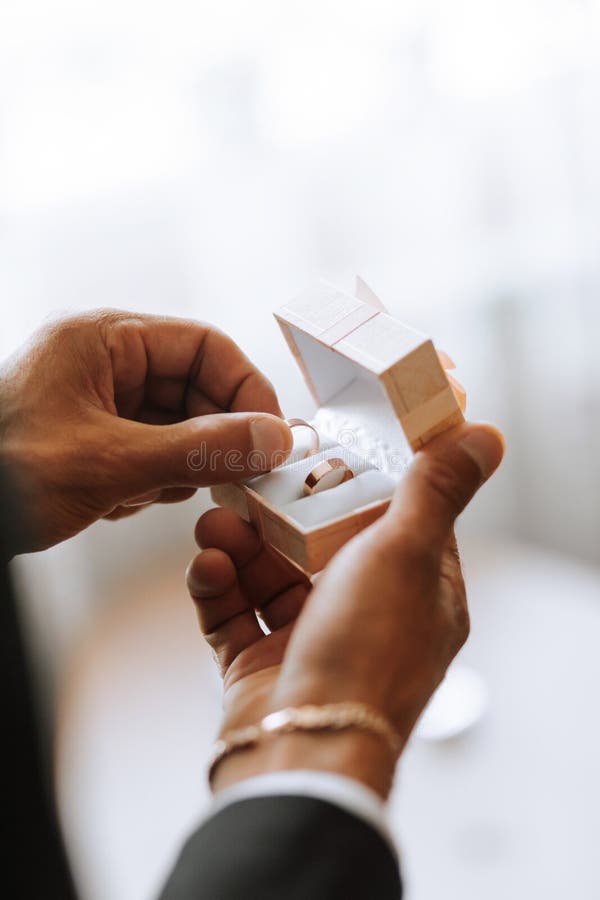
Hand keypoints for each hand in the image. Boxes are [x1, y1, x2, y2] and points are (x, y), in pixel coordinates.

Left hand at [0, 310, 291, 551]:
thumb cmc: (0, 474)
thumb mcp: (111, 462)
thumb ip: (200, 450)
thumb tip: (273, 439)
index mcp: (103, 340)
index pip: (204, 346)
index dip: (246, 389)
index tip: (272, 437)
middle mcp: (103, 365)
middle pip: (194, 388)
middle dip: (215, 436)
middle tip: (240, 478)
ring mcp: (96, 405)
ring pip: (176, 427)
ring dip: (182, 466)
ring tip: (155, 492)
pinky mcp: (91, 443)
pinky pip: (150, 454)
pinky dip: (152, 483)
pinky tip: (123, 502)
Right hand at [187, 422, 503, 797]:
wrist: (304, 752)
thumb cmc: (366, 653)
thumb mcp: (407, 553)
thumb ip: (435, 490)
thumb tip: (485, 437)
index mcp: (418, 597)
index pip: (392, 524)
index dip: (358, 483)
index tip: (320, 449)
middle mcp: (367, 621)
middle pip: (318, 548)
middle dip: (279, 515)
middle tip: (246, 483)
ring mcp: (312, 646)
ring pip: (270, 579)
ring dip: (240, 547)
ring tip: (214, 523)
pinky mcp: (262, 669)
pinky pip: (236, 617)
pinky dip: (219, 589)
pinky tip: (207, 566)